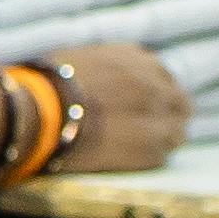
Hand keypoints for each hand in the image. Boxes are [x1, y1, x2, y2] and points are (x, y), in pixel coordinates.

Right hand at [51, 39, 190, 171]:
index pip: (164, 77)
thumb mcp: (83, 59)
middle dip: (169, 115)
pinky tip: (129, 158)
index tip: (145, 104)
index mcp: (137, 60)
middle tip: (150, 129)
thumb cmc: (48, 84)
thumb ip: (112, 67)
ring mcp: (156, 118)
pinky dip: (150, 157)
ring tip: (138, 147)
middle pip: (179, 104)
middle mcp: (154, 85)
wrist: (39, 113)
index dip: (155, 92)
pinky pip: (162, 155)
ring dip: (163, 139)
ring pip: (177, 132)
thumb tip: (118, 78)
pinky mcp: (150, 150)